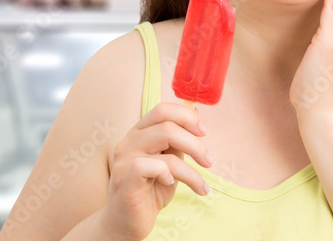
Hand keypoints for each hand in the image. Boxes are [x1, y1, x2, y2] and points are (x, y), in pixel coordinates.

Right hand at [102, 102, 212, 240]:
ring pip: (163, 146)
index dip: (187, 116)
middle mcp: (128, 142)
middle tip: (208, 162)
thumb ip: (179, 141)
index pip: (162, 110)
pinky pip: (148, 166)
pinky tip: (171, 183)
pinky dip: (168, 173)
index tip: (204, 132)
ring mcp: (123, 160)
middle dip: (195, 144)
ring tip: (201, 184)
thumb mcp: (171, 161)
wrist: (128, 223)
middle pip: (167, 126)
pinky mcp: (123, 180)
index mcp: (139, 133)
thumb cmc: (151, 190)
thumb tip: (196, 113)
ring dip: (190, 167)